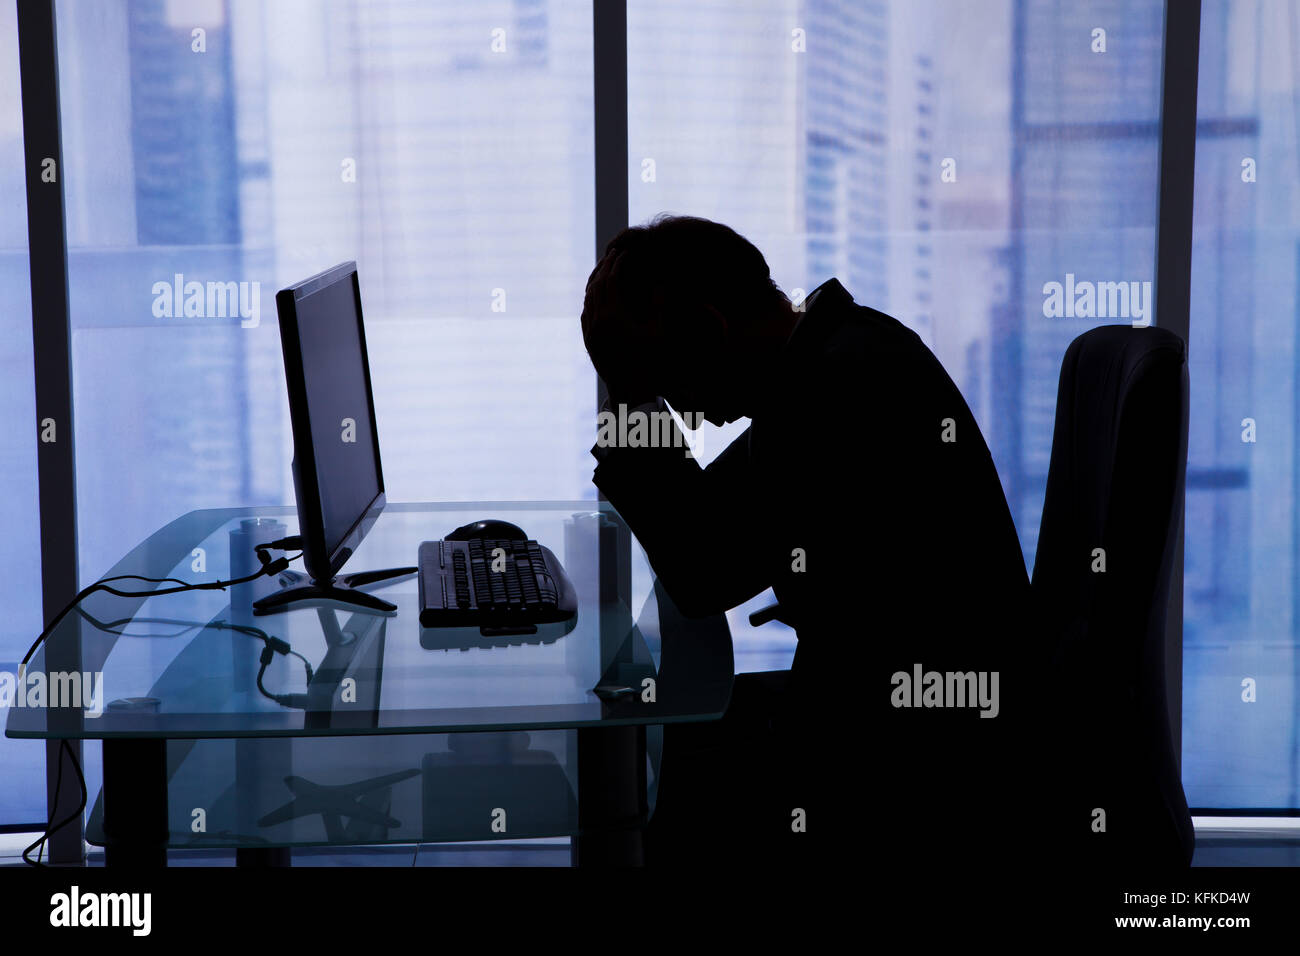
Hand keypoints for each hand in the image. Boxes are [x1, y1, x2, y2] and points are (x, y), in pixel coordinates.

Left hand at [582, 248, 660, 406]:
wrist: (631, 393)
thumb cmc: (652, 364)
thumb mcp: (660, 333)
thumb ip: (659, 306)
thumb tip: (661, 283)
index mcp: (614, 317)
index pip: (612, 280)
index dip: (619, 264)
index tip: (626, 253)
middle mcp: (598, 322)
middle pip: (598, 286)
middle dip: (606, 268)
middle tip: (614, 254)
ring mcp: (591, 333)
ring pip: (588, 299)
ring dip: (597, 282)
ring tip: (606, 271)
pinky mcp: (589, 342)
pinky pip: (586, 314)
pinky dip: (591, 300)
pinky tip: (597, 297)